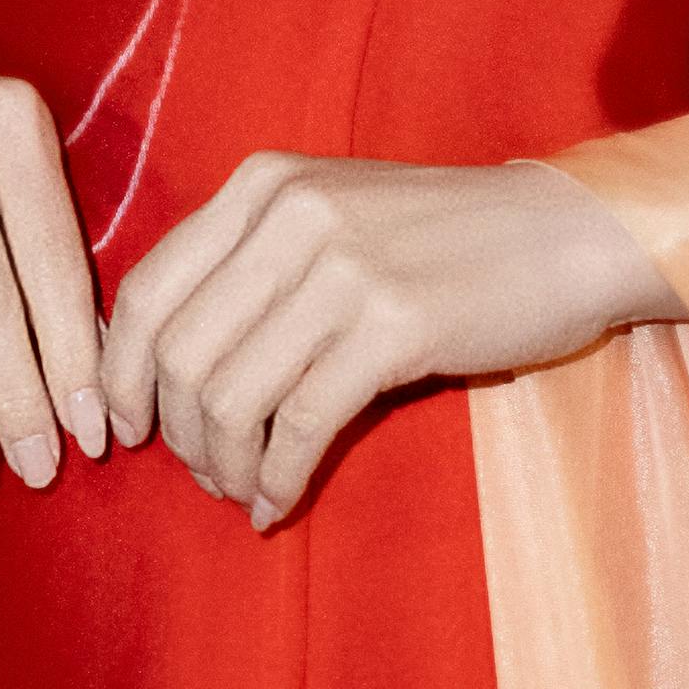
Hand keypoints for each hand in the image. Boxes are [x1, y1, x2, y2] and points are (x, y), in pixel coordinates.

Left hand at [100, 151, 671, 529]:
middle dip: (176, 434)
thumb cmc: (446, 242)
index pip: (147, 290)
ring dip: (224, 466)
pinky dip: (278, 478)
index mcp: (261, 185)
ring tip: (242, 491)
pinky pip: (301, 424)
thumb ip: (249, 266)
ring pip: (231, 396)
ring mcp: (342, 268)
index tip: (124, 428)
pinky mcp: (394, 325)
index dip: (118, 375)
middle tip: (200, 474)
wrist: (570, 234)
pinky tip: (280, 503)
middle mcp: (290, 215)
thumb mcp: (332, 218)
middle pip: (180, 354)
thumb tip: (161, 368)